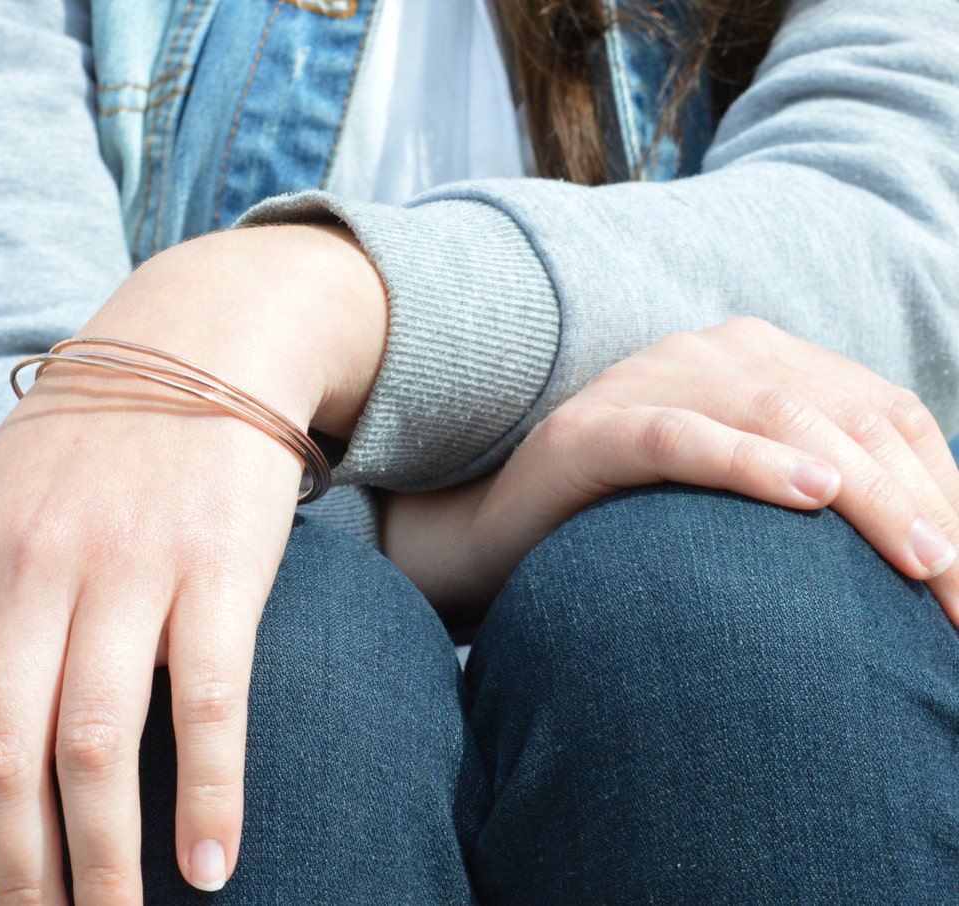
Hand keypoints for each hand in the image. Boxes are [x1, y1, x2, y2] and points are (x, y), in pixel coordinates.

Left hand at [0, 226, 387, 902]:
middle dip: (13, 876)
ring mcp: (129, 566)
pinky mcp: (220, 565)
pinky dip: (209, 796)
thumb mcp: (2, 506)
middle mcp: (35, 568)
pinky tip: (214, 868)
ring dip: (100, 864)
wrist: (200, 341)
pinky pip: (207, 702)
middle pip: (2, 757)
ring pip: (96, 746)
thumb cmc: (100, 444)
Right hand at [383, 318, 958, 626]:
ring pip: (778, 414)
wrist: (502, 528)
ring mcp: (648, 382)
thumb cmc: (631, 525)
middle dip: (920, 507)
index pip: (880, 411)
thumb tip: (923, 544)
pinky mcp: (592, 429)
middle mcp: (712, 353)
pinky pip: (679, 435)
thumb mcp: (737, 500)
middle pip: (845, 413)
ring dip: (863, 491)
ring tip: (919, 562)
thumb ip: (812, 491)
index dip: (942, 490)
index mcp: (760, 360)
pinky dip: (746, 460)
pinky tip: (808, 494)